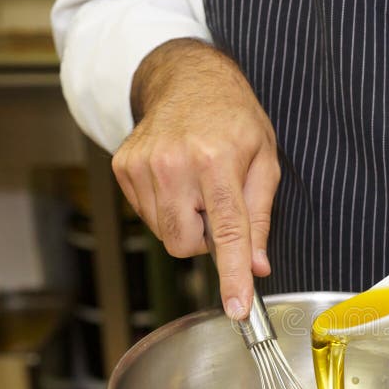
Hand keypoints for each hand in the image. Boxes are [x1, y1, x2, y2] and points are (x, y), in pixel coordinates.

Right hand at [112, 38, 279, 317]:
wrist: (188, 80)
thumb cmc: (234, 120)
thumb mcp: (265, 163)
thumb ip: (260, 218)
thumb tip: (257, 265)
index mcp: (217, 160)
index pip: (227, 231)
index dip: (233, 275)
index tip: (236, 308)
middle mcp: (175, 164)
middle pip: (186, 244)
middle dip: (206, 237)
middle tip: (217, 202)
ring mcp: (143, 165)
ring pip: (166, 234)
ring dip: (186, 222)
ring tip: (197, 185)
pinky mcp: (123, 168)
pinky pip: (147, 217)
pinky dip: (167, 209)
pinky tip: (176, 181)